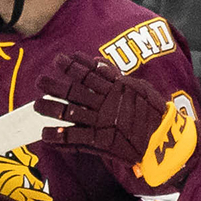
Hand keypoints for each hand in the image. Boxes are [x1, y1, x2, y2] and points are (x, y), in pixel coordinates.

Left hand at [36, 52, 198, 191]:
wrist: (164, 138)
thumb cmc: (153, 112)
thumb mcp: (138, 88)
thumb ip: (116, 76)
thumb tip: (97, 63)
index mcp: (115, 88)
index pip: (89, 74)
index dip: (74, 66)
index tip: (60, 59)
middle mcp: (105, 103)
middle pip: (74, 91)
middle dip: (56, 85)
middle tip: (40, 80)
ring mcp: (101, 121)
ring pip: (70, 111)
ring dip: (52, 108)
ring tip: (36, 105)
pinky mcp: (100, 141)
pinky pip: (75, 138)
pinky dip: (59, 137)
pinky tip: (45, 135)